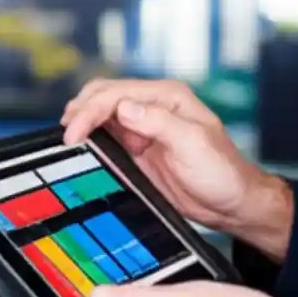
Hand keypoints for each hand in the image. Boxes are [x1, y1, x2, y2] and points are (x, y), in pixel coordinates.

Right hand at [61, 79, 292, 256]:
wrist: (231, 203)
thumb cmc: (222, 172)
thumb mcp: (193, 145)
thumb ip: (158, 123)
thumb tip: (124, 108)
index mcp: (168, 98)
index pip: (117, 93)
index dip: (91, 110)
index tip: (74, 133)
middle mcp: (155, 106)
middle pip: (105, 95)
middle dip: (81, 110)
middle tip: (66, 134)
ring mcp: (145, 127)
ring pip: (103, 113)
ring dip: (84, 121)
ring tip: (68, 138)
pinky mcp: (139, 147)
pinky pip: (109, 135)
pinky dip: (92, 137)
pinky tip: (83, 146)